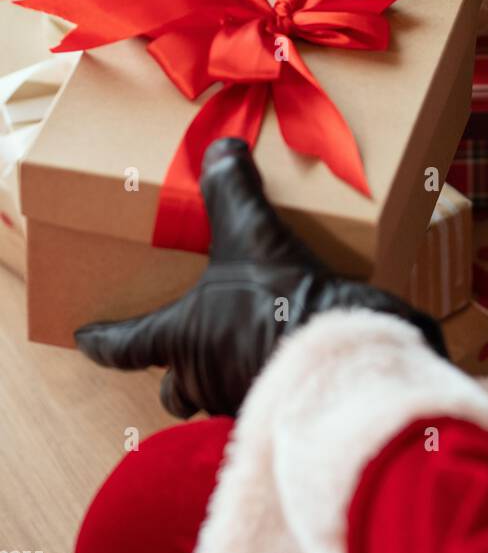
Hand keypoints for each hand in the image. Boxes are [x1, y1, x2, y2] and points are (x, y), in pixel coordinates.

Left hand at [75, 138, 446, 417]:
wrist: (338, 351)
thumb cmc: (278, 298)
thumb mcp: (251, 230)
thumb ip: (231, 187)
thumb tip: (220, 148)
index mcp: (179, 336)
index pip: (125, 344)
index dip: (102, 339)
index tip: (84, 337)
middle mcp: (203, 375)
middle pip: (173, 390)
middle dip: (172, 375)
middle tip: (178, 355)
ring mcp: (240, 396)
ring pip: (214, 396)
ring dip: (219, 375)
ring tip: (235, 348)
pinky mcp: (281, 404)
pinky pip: (256, 397)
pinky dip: (261, 378)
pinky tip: (280, 357)